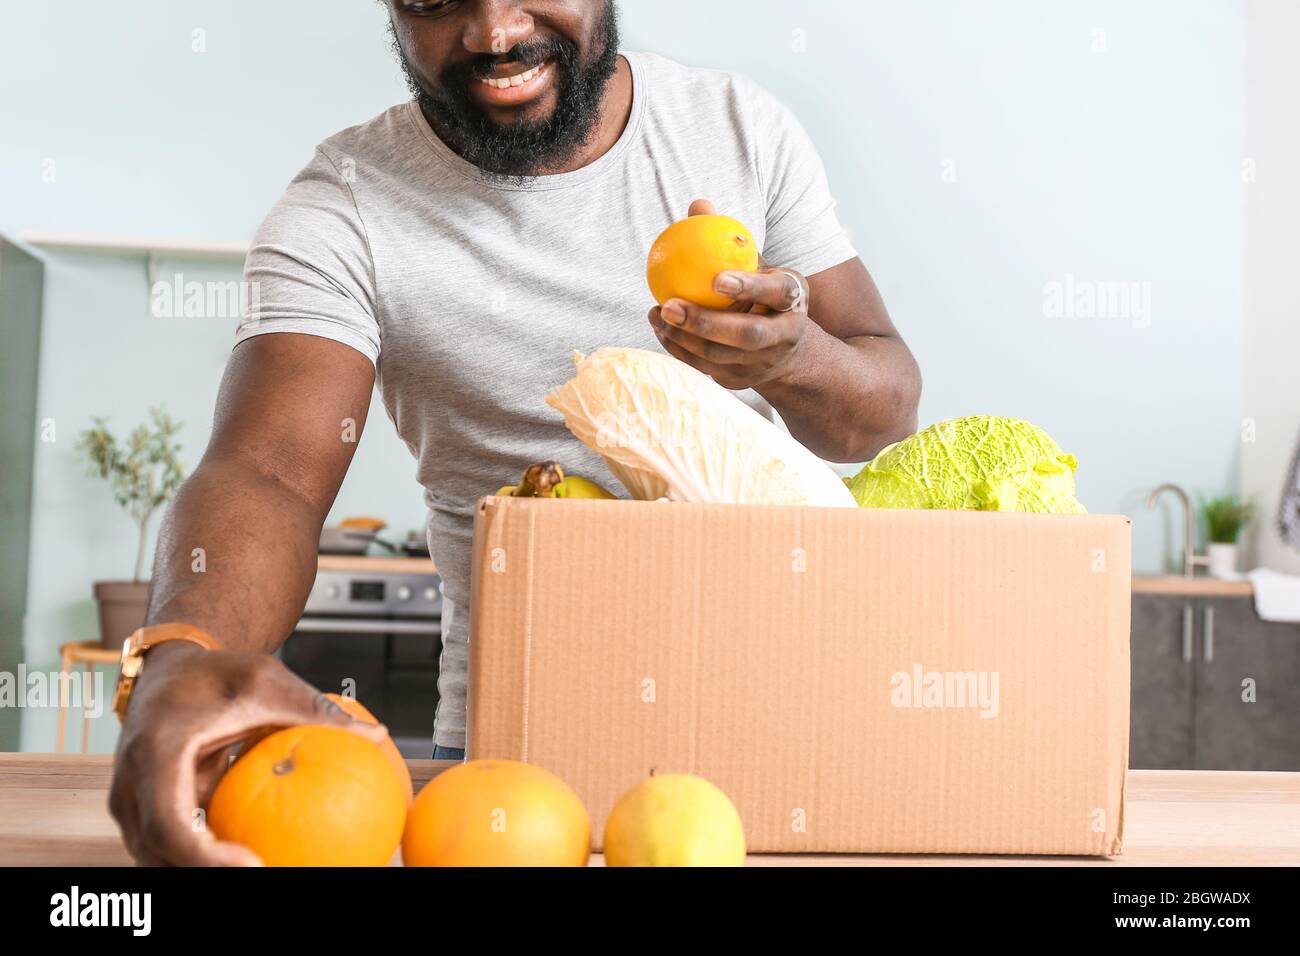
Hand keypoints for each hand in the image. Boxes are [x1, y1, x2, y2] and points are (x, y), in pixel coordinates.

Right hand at [108, 640, 388, 865]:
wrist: (170, 667)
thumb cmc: (219, 672)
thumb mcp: (266, 680)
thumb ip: (314, 709)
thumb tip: (376, 735)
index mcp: (154, 754)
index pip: (169, 824)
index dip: (204, 857)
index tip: (253, 864)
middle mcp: (131, 785)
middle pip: (158, 854)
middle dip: (206, 874)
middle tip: (268, 872)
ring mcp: (132, 802)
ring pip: (158, 857)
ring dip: (204, 868)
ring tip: (266, 866)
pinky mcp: (147, 811)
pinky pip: (172, 845)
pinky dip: (205, 857)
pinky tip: (254, 859)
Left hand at [649, 198, 811, 390]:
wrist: (789, 351)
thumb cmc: (765, 293)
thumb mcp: (759, 265)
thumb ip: (730, 239)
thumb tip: (698, 206)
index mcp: (793, 299)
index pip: (777, 291)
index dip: (749, 286)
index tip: (716, 278)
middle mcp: (784, 335)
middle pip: (747, 335)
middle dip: (705, 323)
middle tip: (669, 305)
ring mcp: (763, 364)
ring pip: (720, 357)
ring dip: (683, 337)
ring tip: (657, 314)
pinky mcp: (741, 381)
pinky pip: (705, 368)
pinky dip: (679, 350)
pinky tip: (661, 329)